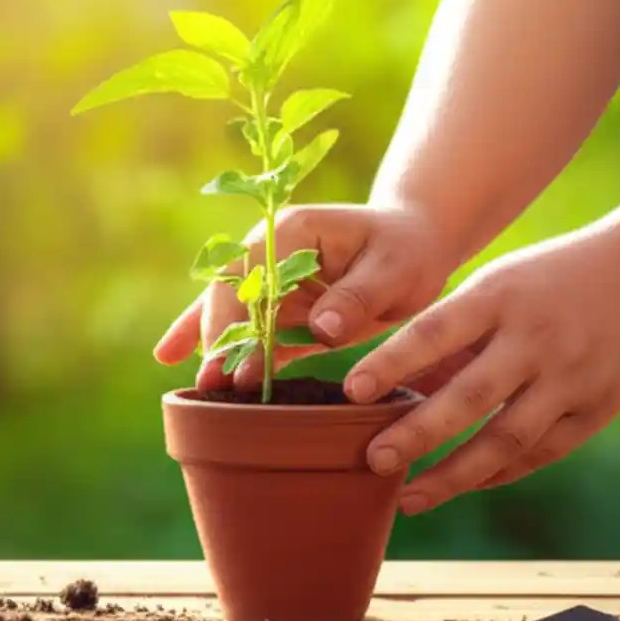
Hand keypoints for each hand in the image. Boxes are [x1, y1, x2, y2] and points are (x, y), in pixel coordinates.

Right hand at [154, 203, 459, 391]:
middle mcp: (272, 254)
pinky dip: (234, 355)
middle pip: (230, 296)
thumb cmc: (409, 250)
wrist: (419, 246)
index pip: (248, 272)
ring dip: (216, 349)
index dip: (232, 312)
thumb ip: (357, 297)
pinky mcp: (286, 311)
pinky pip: (253, 335)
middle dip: (217, 338)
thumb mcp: (394, 269)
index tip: (227, 352)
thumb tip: (321, 329)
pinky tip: (207, 380)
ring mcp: (276, 284)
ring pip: (233, 317)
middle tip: (210, 383)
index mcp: (291, 232)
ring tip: (200, 388)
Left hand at [347, 229, 619, 514]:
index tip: (351, 391)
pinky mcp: (596, 409)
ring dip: (453, 475)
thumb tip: (391, 389)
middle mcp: (535, 340)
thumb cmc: (544, 282)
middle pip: (470, 397)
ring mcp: (570, 378)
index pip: (435, 332)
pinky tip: (460, 486)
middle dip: (417, 434)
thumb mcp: (494, 286)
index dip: (392, 363)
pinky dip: (496, 473)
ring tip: (408, 498)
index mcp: (499, 297)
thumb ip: (448, 335)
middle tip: (372, 461)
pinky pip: (539, 452)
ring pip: (506, 438)